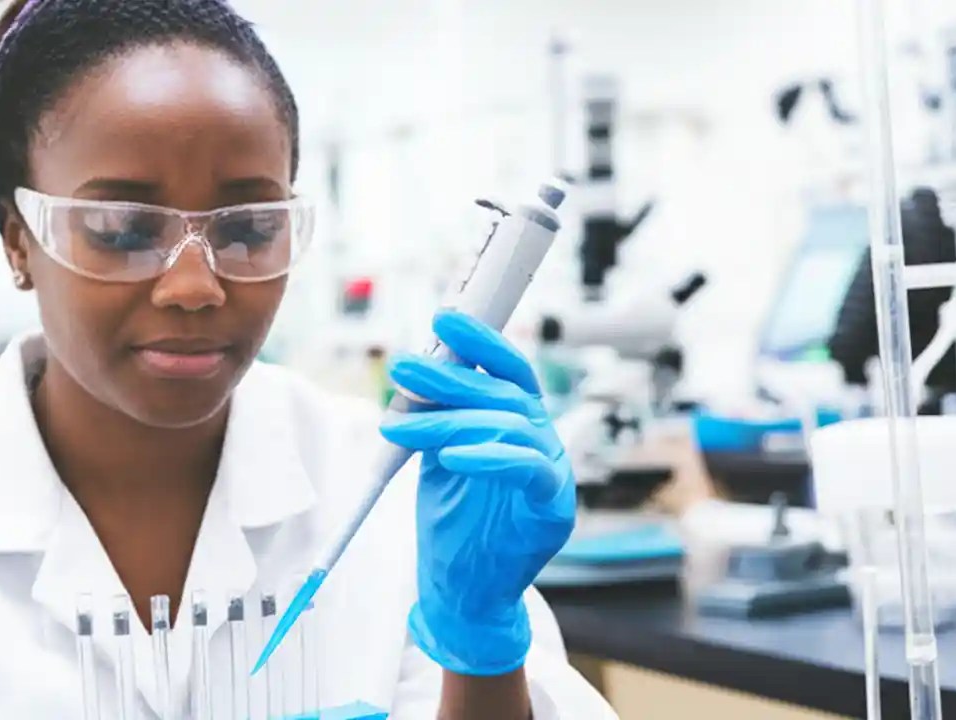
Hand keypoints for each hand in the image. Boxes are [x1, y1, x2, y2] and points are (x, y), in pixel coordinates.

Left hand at [380, 310, 575, 676]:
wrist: (461, 590)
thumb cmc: (453, 522)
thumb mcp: (438, 456)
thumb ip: (437, 416)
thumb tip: (417, 369)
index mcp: (516, 422)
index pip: (506, 370)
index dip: (479, 342)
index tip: (443, 320)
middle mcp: (540, 439)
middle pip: (502, 393)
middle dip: (449, 378)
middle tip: (405, 369)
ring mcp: (551, 471)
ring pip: (507, 426)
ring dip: (449, 421)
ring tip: (402, 427)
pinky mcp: (553, 506)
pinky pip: (526, 469)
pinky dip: (489, 457)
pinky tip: (453, 456)